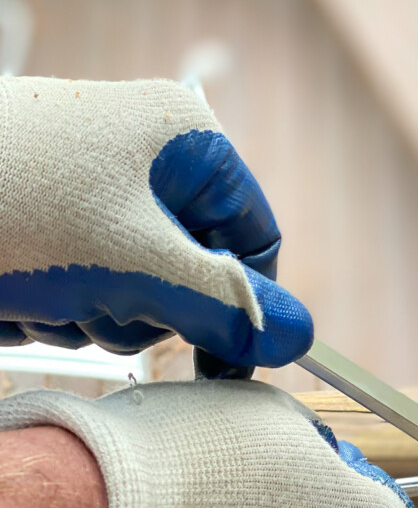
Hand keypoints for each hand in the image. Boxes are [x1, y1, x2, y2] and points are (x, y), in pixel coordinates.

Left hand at [0, 76, 311, 366]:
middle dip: (154, 307)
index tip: (230, 369)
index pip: (256, 238)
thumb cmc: (13, 210)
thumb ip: (225, 306)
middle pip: (197, 264)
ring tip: (50, 296)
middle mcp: (145, 151)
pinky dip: (64, 303)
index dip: (247, 307)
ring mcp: (92, 180)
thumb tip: (300, 337)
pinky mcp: (49, 211)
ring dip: (103, 311)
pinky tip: (24, 293)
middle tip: (105, 308)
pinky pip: (89, 277)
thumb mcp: (136, 267)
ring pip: (140, 280)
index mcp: (185, 139)